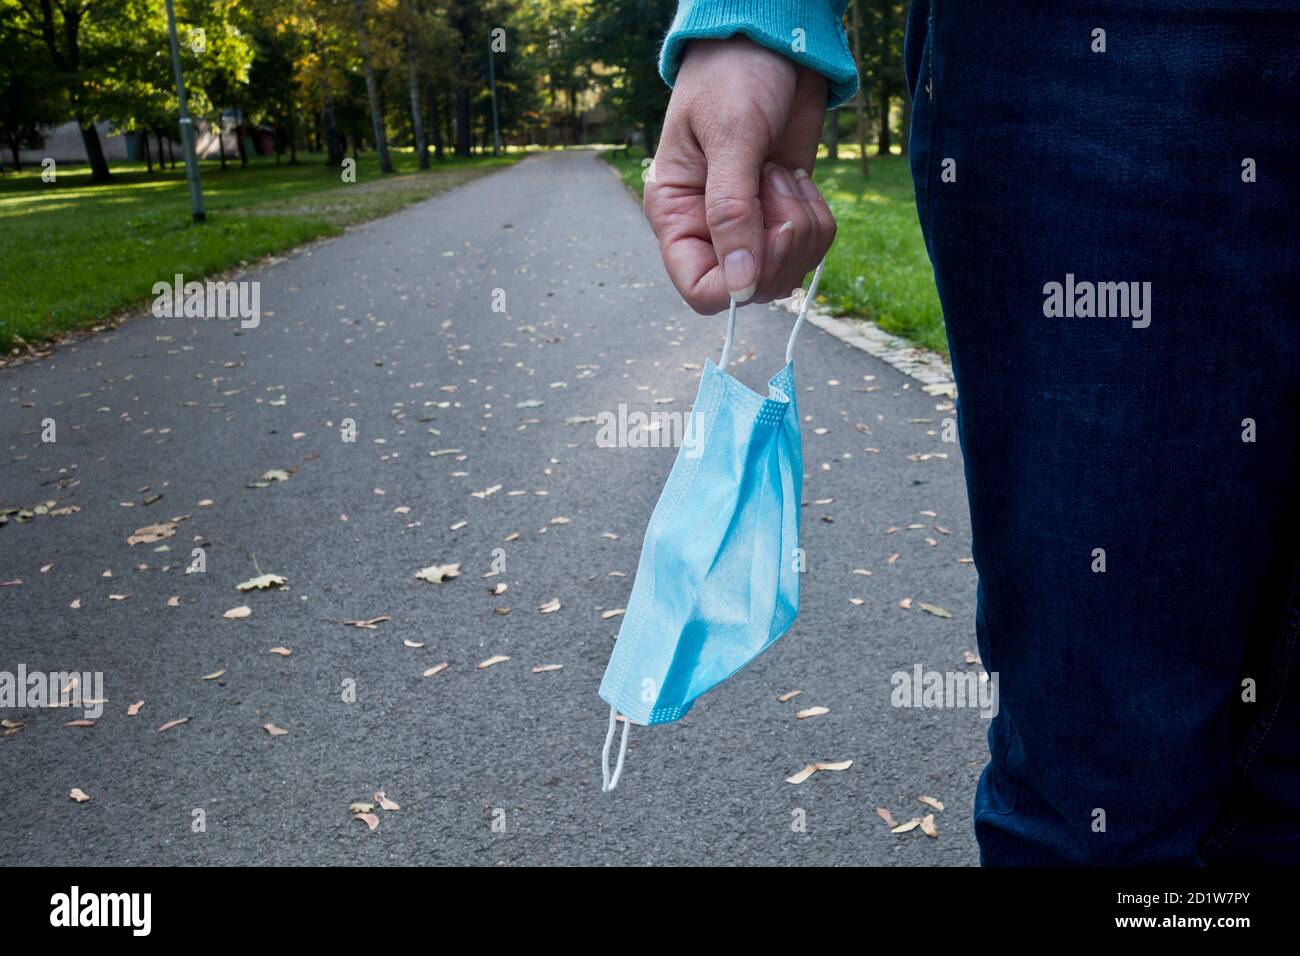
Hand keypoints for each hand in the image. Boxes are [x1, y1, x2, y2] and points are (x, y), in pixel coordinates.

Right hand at [644, 36, 835, 314]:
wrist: (771, 43)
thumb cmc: (734, 77)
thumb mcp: (730, 137)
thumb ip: (732, 212)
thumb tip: (739, 287)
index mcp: (677, 216)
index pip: (701, 291)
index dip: (738, 284)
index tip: (765, 239)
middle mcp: (711, 230)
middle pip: (754, 287)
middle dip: (780, 243)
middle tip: (775, 183)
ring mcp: (752, 225)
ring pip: (789, 271)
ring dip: (802, 225)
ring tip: (781, 172)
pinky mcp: (785, 214)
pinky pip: (813, 246)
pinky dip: (817, 216)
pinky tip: (797, 176)